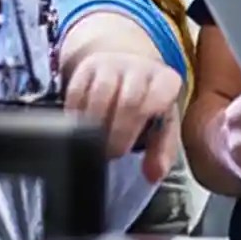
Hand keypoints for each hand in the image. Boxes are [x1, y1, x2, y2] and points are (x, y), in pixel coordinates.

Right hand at [65, 51, 182, 183]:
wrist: (128, 66)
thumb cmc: (148, 102)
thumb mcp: (163, 124)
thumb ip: (162, 150)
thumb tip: (154, 174)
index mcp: (165, 81)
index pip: (159, 95)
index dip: (144, 121)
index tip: (131, 148)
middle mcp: (139, 69)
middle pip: (128, 100)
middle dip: (117, 133)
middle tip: (111, 154)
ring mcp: (112, 65)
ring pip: (100, 93)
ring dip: (94, 125)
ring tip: (93, 145)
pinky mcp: (86, 67)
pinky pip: (76, 90)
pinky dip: (75, 114)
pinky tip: (77, 130)